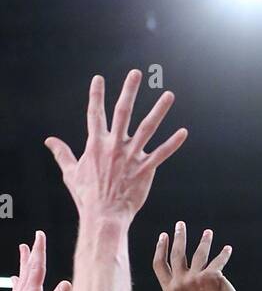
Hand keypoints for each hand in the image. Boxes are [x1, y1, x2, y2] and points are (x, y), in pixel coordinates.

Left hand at [0, 233, 70, 290]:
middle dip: (31, 253)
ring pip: (22, 278)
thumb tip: (67, 284)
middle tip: (32, 239)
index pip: (36, 268)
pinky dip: (18, 282)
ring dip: (23, 264)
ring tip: (22, 251)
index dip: (39, 251)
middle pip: (28, 270)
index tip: (39, 235)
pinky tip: (15, 281)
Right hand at [45, 72, 186, 224]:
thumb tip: (49, 141)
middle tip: (136, 73)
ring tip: (169, 95)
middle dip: (129, 91)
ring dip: (159, 110)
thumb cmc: (87, 197)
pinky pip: (162, 154)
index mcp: (96, 144)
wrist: (104, 216)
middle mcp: (115, 146)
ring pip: (147, 128)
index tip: (99, 79)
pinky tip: (183, 132)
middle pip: (123, 112)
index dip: (96, 95)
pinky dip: (173, 143)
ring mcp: (131, 157)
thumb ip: (62, 153)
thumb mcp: (71, 173)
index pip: (95, 113)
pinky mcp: (145, 170)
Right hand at [151, 223, 244, 290]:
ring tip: (208, 233)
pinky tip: (228, 249)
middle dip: (178, 236)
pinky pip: (218, 260)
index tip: (163, 236)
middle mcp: (180, 283)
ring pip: (199, 253)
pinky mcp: (212, 276)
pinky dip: (224, 254)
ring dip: (204, 241)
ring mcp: (196, 279)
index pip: (159, 264)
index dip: (160, 248)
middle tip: (180, 224)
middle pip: (177, 254)